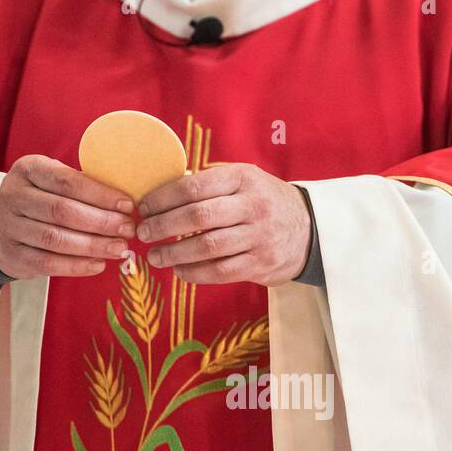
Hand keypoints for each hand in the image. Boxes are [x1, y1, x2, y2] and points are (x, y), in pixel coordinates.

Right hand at [0, 155, 135, 278]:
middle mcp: (14, 195)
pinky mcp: (12, 255)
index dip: (100, 195)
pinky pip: (48, 263)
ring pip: (56, 239)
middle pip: (62, 211)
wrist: (0, 226)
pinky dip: (76, 266)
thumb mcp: (52, 182)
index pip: (67, 181)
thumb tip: (125, 205)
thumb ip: (81, 187)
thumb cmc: (40, 200)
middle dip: (101, 222)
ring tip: (119, 249)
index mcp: (29, 169)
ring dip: (93, 245)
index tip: (128, 206)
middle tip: (128, 230)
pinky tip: (99, 264)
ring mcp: (9, 226)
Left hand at [136, 163, 311, 286]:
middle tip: (143, 233)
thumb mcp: (243, 180)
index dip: (163, 198)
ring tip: (155, 256)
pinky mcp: (261, 263)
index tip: (144, 207)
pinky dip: (195, 272)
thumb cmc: (262, 202)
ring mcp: (259, 236)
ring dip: (175, 253)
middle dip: (164, 226)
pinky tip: (180, 270)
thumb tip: (160, 192)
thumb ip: (210, 184)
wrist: (308, 229)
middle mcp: (253, 205)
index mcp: (243, 178)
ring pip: (208, 247)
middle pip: (199, 216)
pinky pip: (221, 271)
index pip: (195, 186)